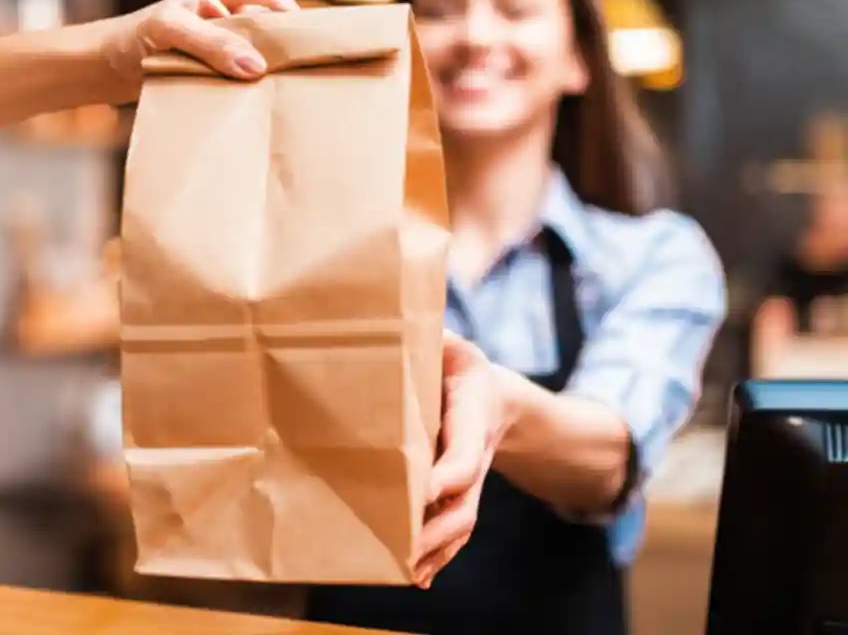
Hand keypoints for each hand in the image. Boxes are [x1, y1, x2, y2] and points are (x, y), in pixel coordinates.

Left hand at [98, 0, 299, 99]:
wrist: (99, 69)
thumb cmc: (130, 37)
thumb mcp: (171, 31)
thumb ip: (212, 44)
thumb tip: (256, 67)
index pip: (271, 1)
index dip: (293, 18)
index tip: (310, 43)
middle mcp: (223, 23)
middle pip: (268, 34)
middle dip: (284, 52)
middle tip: (301, 77)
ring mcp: (216, 53)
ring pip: (253, 63)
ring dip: (263, 78)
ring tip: (281, 97)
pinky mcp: (206, 78)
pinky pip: (234, 85)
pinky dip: (243, 95)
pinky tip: (251, 111)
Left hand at [411, 331, 517, 587]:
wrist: (496, 398)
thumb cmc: (462, 368)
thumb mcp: (454, 346)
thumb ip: (435, 340)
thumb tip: (401, 323)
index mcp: (474, 414)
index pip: (467, 451)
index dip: (450, 473)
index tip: (426, 491)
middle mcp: (475, 453)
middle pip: (464, 500)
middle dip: (438, 527)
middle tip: (407, 547)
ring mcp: (470, 479)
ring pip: (460, 522)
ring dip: (436, 549)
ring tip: (409, 570)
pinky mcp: (460, 494)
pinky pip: (454, 528)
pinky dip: (439, 555)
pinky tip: (418, 575)